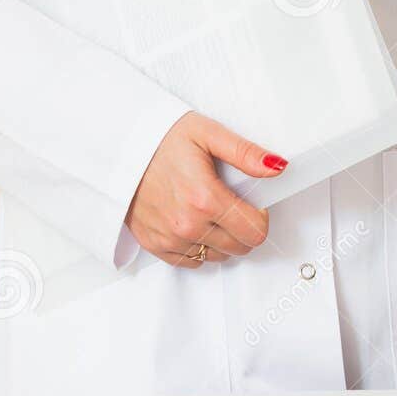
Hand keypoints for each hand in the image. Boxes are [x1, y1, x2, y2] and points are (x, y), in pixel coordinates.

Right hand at [124, 111, 286, 267]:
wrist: (119, 150)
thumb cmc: (162, 139)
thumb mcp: (208, 134)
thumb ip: (245, 153)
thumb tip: (277, 167)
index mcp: (205, 197)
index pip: (255, 231)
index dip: (260, 216)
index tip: (252, 202)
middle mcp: (188, 224)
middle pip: (240, 247)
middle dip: (243, 227)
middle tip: (230, 202)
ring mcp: (170, 238)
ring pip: (217, 256)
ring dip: (222, 238)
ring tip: (209, 209)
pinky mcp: (155, 245)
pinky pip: (191, 261)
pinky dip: (199, 247)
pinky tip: (194, 222)